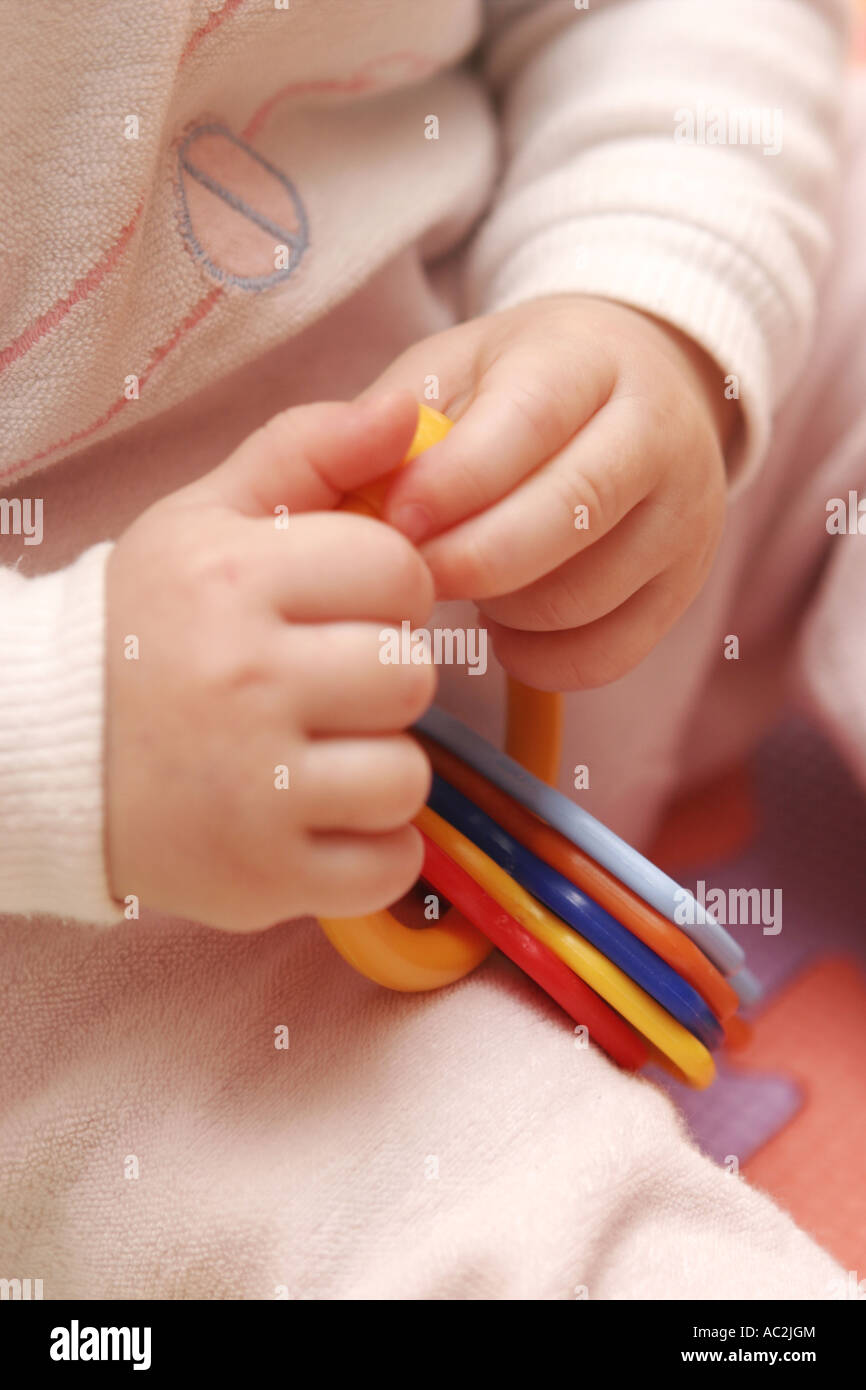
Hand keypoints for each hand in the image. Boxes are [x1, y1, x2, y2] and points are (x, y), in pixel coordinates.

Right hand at [106, 393, 435, 930]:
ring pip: (407, 775)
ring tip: (315, 757)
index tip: (341, 611)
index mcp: (233, 579)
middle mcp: (243, 681)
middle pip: (411, 675)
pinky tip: (315, 818)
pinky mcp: (261, 877)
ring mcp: (252, 790)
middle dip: (380, 679)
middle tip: (321, 688)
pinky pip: (389, 865)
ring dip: (377, 769)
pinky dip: (370, 849)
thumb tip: (412, 413)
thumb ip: (309, 450)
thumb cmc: (146, 628)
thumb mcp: (206, 519)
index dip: (386, 592)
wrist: (47, 751)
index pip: (400, 572)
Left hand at [367, 296, 734, 689]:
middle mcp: (658, 433)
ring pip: (581, 597)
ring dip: (497, 610)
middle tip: (408, 574)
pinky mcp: (684, 588)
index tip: (398, 519)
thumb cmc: (512, 389)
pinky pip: (604, 656)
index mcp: (589, 359)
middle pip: (570, 514)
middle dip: (469, 559)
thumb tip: (356, 497)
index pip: (531, 421)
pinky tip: (503, 625)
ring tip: (462, 582)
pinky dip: (536, 658)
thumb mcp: (448, 371)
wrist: (632, 394)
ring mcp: (685, 516)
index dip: (457, 480)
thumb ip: (392, 424)